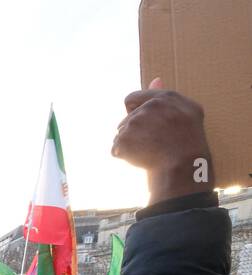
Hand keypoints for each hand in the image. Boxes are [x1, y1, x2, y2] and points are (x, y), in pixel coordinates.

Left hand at [113, 80, 212, 205]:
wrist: (183, 166)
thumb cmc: (188, 139)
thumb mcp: (187, 109)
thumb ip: (165, 95)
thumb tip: (154, 79)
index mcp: (162, 98)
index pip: (131, 99)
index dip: (134, 112)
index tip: (145, 124)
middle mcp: (145, 109)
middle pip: (125, 120)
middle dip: (135, 131)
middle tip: (154, 142)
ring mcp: (132, 126)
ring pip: (120, 135)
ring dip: (130, 143)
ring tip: (149, 151)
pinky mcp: (122, 143)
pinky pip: (116, 150)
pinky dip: (124, 156)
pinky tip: (141, 159)